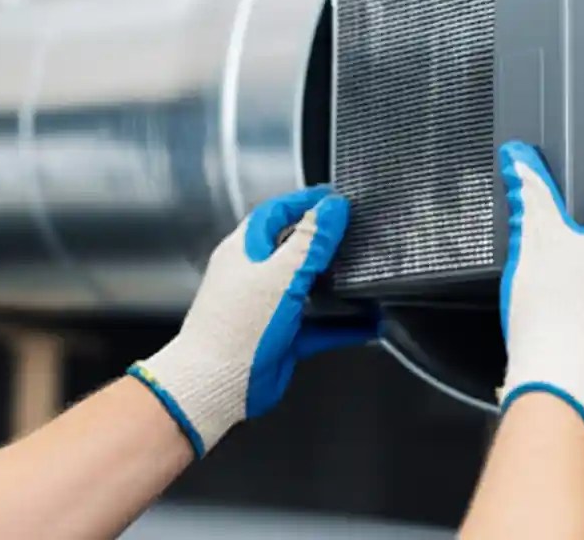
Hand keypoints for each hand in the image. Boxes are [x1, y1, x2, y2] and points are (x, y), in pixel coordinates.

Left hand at [129, 186, 376, 456]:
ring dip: (337, 285)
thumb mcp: (280, 275)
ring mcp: (267, 307)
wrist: (214, 386)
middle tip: (358, 234)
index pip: (277, 212)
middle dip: (326, 243)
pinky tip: (369, 324)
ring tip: (368, 275)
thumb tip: (332, 207)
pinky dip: (343, 325)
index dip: (305, 202)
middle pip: (294, 249)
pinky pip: (319, 327)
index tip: (335, 197)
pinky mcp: (280, 338)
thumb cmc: (236, 327)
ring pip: (309, 289)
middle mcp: (254, 275)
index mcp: (245, 249)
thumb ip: (310, 241)